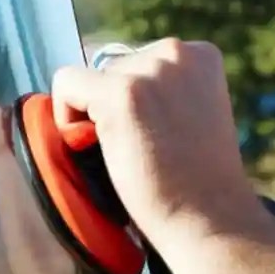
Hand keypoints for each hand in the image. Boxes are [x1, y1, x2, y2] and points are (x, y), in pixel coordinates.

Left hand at [51, 39, 260, 240]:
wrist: (208, 221)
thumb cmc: (196, 181)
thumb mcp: (191, 115)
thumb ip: (162, 90)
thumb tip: (102, 85)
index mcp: (200, 55)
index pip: (138, 61)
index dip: (135, 103)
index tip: (158, 137)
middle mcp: (176, 52)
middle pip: (111, 68)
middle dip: (115, 109)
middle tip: (144, 151)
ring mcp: (148, 70)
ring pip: (88, 79)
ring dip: (95, 117)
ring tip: (131, 154)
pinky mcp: (120, 91)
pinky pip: (66, 84)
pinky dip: (65, 118)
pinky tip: (94, 147)